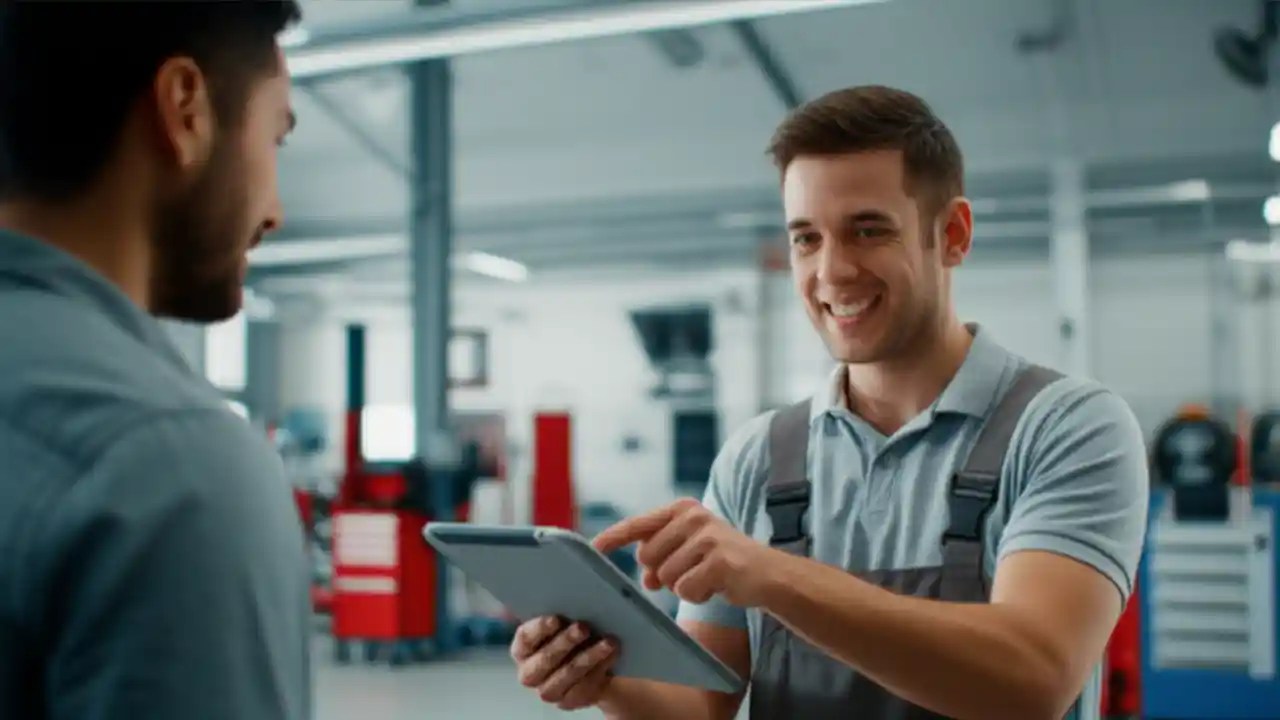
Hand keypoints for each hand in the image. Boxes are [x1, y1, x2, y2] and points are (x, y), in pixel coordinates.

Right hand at [510, 615, 619, 710]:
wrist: (589, 666)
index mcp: (522, 650)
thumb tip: (568, 595)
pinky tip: (611, 655)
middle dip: (565, 642)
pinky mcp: (569, 701)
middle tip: (583, 627)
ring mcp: (549, 690)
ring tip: (607, 642)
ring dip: (589, 656)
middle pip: (546, 659)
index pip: (525, 638)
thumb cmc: (570, 637)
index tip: (556, 618)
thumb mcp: (561, 623)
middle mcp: (530, 673)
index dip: (539, 629)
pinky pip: (585, 686)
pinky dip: (600, 668)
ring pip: (568, 674)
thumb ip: (558, 611)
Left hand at [593, 498, 776, 606]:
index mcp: (683, 508)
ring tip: (707, 577)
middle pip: (648, 557)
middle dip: (663, 573)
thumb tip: (645, 580)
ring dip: (683, 586)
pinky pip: (686, 590)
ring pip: (666, 577)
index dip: (614, 537)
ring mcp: (707, 537)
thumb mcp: (690, 550)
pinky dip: (698, 595)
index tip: (593, 548)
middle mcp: (693, 517)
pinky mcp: (718, 561)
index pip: (639, 524)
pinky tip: (716, 586)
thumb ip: (662, 556)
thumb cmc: (722, 562)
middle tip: (691, 571)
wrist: (767, 574)